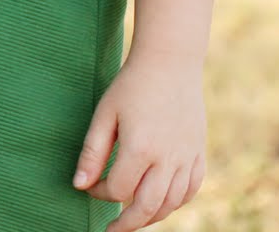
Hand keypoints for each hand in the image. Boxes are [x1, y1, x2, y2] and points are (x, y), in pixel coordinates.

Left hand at [74, 55, 205, 230]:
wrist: (170, 64)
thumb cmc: (131, 85)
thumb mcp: (105, 114)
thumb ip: (93, 152)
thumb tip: (79, 185)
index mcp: (140, 149)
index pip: (118, 190)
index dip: (101, 193)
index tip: (89, 187)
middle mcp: (168, 160)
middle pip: (147, 207)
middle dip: (127, 223)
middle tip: (112, 231)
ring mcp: (187, 159)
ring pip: (171, 203)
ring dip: (151, 216)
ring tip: (133, 219)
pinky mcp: (199, 154)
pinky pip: (190, 190)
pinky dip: (175, 202)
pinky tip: (161, 202)